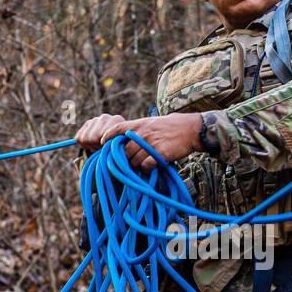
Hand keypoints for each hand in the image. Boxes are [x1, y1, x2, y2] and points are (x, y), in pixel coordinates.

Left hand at [78, 112, 202, 170]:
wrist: (189, 129)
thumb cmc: (168, 127)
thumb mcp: (149, 123)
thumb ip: (135, 131)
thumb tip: (121, 145)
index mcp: (139, 125)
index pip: (117, 129)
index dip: (107, 136)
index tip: (102, 143)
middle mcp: (143, 133)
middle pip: (125, 152)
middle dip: (126, 160)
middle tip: (130, 162)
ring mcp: (151, 144)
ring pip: (134, 161)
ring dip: (136, 165)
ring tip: (143, 163)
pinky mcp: (160, 154)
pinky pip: (146, 166)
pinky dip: (146, 168)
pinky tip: (151, 166)